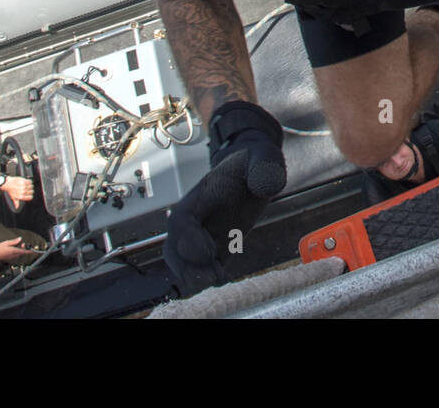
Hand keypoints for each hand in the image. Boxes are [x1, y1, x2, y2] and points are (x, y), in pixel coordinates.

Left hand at [0, 175, 33, 210]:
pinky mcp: (23, 181)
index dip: (30, 196)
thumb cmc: (11, 191)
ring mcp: (23, 186)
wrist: (7, 184)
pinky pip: (30, 182)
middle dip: (31, 190)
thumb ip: (16, 203)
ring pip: (32, 186)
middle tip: (28, 189)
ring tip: (27, 185)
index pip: (30, 197)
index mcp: (21, 196)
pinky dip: (29, 182)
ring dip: (30, 186)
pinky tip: (27, 182)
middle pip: (32, 191)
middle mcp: (23, 192)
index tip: (29, 194)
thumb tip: (17, 207)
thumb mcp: (13, 198)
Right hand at [0, 237, 36, 262]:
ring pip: (19, 254)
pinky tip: (13, 249)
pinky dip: (17, 252)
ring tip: (18, 245)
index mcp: (14, 251)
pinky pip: (16, 256)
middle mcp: (14, 255)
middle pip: (22, 253)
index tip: (33, 251)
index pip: (23, 251)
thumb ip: (14, 241)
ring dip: (20, 250)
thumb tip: (20, 239)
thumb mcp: (6, 243)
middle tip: (22, 244)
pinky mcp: (9, 258)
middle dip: (24, 248)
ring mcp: (11, 258)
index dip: (29, 251)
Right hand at [163, 102, 284, 299]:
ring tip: (219, 279)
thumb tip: (265, 187)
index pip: (182, 220)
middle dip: (186, 267)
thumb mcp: (264, 157)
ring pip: (183, 262)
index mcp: (202, 195)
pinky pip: (202, 267)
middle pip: (174, 247)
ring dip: (195, 276)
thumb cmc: (256, 161)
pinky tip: (224, 280)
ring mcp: (202, 233)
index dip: (189, 239)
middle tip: (211, 277)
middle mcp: (196, 217)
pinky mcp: (214, 245)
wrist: (254, 167)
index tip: (209, 251)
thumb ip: (264, 168)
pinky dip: (208, 278)